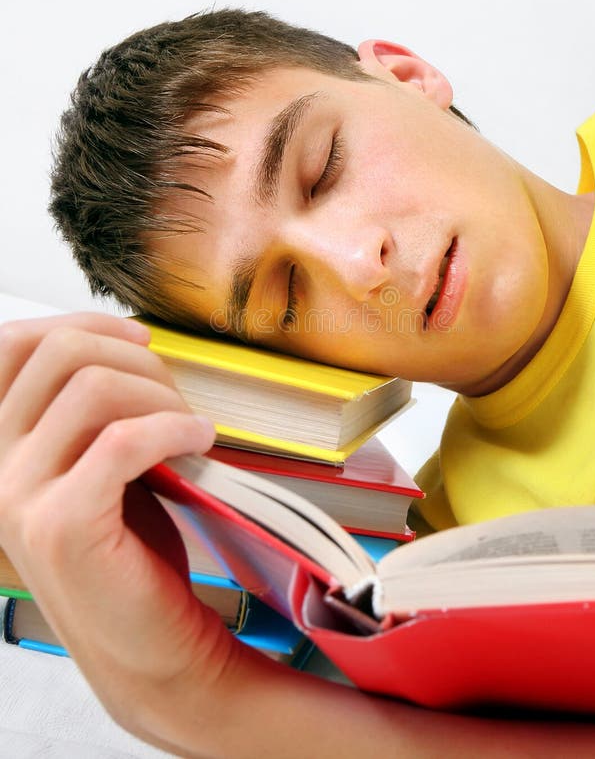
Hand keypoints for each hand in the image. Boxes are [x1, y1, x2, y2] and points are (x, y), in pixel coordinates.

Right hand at [0, 313, 237, 739]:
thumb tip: (129, 345)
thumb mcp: (99, 464)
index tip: (140, 338)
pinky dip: (174, 428)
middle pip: (60, 354)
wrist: (147, 646)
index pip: (13, 346)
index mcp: (1, 444)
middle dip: (136, 360)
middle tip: (177, 396)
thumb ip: (93, 412)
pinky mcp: (62, 527)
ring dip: (161, 396)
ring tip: (191, 427)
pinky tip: (200, 441)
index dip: (83, 323)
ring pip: (93, 388)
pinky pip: (123, 439)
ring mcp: (20, 498)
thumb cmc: (131, 550)